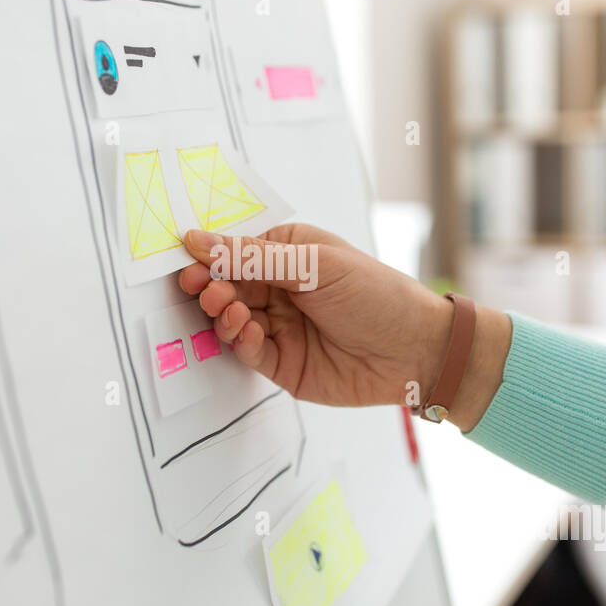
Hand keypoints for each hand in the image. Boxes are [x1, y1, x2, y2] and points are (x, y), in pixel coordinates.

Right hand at [179, 224, 510, 429]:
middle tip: (203, 288)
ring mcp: (278, 328)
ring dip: (222, 314)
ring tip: (229, 309)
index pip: (235, 251)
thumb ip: (254, 257)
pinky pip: (246, 353)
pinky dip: (239, 342)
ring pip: (229, 321)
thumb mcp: (315, 265)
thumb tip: (198, 240)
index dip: (209, 256)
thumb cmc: (377, 294)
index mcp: (286, 253)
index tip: (188, 260)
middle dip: (210, 286)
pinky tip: (246, 330)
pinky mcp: (281, 364)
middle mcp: (278, 290)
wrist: (418, 350)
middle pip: (225, 287)